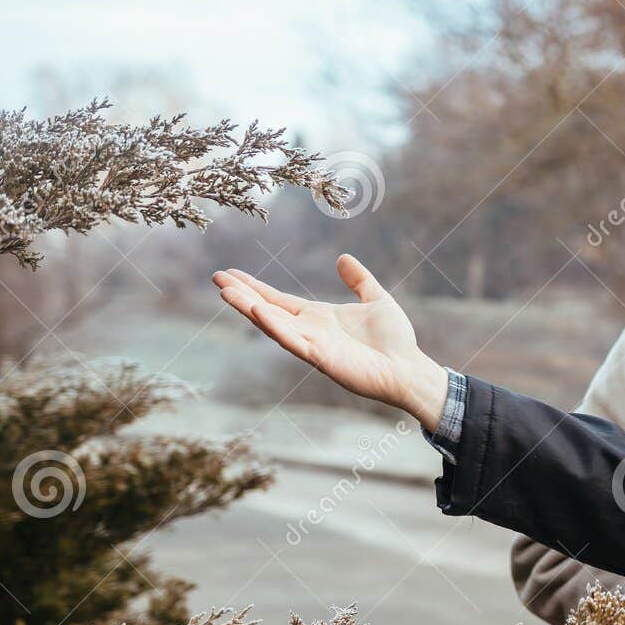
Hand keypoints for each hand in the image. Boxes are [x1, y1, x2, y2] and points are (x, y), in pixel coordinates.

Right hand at [212, 254, 449, 429]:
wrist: (409, 367)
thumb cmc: (394, 339)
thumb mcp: (377, 298)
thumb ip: (359, 280)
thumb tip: (343, 258)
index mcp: (318, 316)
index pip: (278, 299)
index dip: (254, 287)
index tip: (230, 274)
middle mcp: (309, 330)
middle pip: (268, 309)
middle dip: (242, 295)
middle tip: (216, 278)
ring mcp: (312, 344)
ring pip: (273, 324)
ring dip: (249, 308)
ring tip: (225, 292)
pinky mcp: (321, 358)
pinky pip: (293, 341)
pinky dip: (275, 327)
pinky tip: (257, 312)